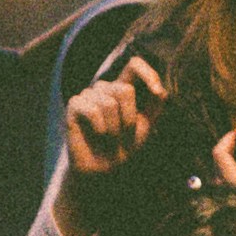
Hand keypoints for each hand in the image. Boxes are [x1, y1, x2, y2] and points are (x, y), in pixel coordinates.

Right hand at [59, 60, 171, 187]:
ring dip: (114, 129)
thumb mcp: (146, 125)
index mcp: (123, 88)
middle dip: (129, 118)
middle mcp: (105, 88)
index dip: (147, 73)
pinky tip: (97, 135)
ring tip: (109, 139)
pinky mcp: (74, 106)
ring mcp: (88, 95)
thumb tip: (161, 91)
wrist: (104, 170)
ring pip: (109, 103)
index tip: (158, 92)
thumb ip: (155, 106)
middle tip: (124, 136)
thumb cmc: (125, 146)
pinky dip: (100, 128)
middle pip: (124, 89)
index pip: (134, 65)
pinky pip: (91, 110)